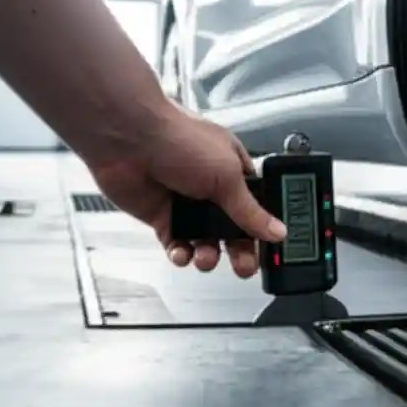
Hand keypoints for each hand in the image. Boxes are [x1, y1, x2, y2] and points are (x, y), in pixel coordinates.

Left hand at [86, 102, 285, 277]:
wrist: (129, 139)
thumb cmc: (179, 139)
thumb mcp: (227, 176)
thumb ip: (251, 210)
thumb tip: (277, 231)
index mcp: (234, 170)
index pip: (256, 206)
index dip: (263, 228)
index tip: (269, 248)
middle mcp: (212, 187)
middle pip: (233, 229)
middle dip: (239, 250)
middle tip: (244, 267)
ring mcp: (186, 203)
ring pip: (205, 241)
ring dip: (208, 254)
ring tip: (206, 257)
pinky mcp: (162, 218)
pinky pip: (176, 245)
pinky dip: (180, 254)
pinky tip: (182, 253)